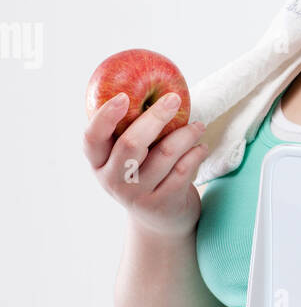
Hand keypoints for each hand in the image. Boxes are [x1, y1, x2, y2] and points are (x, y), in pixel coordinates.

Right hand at [83, 90, 208, 238]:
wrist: (159, 222)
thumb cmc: (143, 174)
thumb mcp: (126, 158)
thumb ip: (129, 129)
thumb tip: (147, 84)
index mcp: (99, 162)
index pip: (92, 138)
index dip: (105, 117)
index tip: (123, 97)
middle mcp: (113, 180)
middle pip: (131, 144)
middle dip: (155, 117)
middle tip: (175, 99)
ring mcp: (137, 195)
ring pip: (164, 155)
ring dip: (185, 134)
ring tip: (198, 126)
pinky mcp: (162, 204)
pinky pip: (183, 170)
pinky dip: (195, 153)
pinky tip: (201, 146)